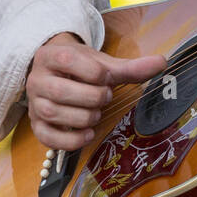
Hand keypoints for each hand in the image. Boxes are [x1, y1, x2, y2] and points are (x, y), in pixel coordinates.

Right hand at [24, 31, 167, 149]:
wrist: (56, 71)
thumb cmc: (81, 67)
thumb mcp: (103, 63)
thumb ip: (131, 66)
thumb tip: (163, 62)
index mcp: (53, 55)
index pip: (74, 63)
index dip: (100, 75)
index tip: (107, 78)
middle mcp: (37, 78)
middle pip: (63, 92)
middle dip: (93, 98)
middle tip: (104, 97)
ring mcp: (33, 103)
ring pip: (54, 114)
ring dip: (84, 117)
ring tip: (95, 113)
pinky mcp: (35, 124)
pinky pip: (47, 137)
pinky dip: (71, 140)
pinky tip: (88, 134)